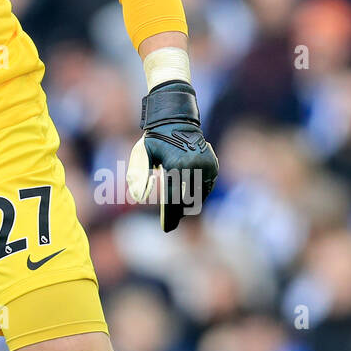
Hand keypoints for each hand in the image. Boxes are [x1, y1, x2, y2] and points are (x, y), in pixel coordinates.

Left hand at [125, 80, 218, 231]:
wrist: (176, 120)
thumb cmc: (154, 139)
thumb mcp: (141, 154)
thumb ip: (137, 175)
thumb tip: (139, 197)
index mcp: (176, 167)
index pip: (173, 199)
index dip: (170, 216)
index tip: (167, 230)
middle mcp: (194, 168)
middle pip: (187, 200)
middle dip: (179, 212)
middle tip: (172, 223)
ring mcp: (207, 167)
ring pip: (199, 195)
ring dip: (190, 203)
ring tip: (179, 213)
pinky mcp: (213, 165)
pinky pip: (207, 186)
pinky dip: (199, 192)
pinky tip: (190, 198)